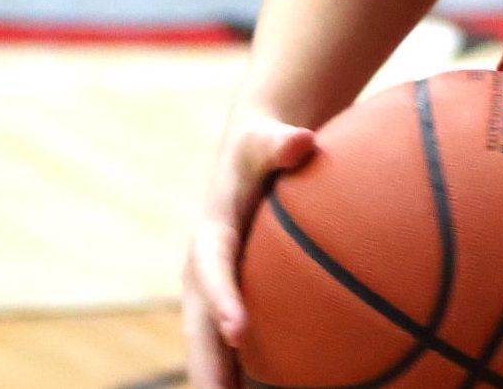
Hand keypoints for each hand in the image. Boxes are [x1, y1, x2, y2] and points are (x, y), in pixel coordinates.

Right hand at [182, 113, 318, 388]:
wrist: (251, 154)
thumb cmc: (265, 146)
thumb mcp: (269, 139)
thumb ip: (282, 142)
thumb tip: (302, 139)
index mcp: (211, 238)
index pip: (212, 272)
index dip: (222, 300)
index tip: (238, 330)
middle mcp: (204, 274)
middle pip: (200, 328)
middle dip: (207, 366)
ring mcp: (214, 293)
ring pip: (212, 346)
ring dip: (218, 380)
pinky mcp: (231, 302)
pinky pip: (234, 344)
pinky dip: (241, 374)